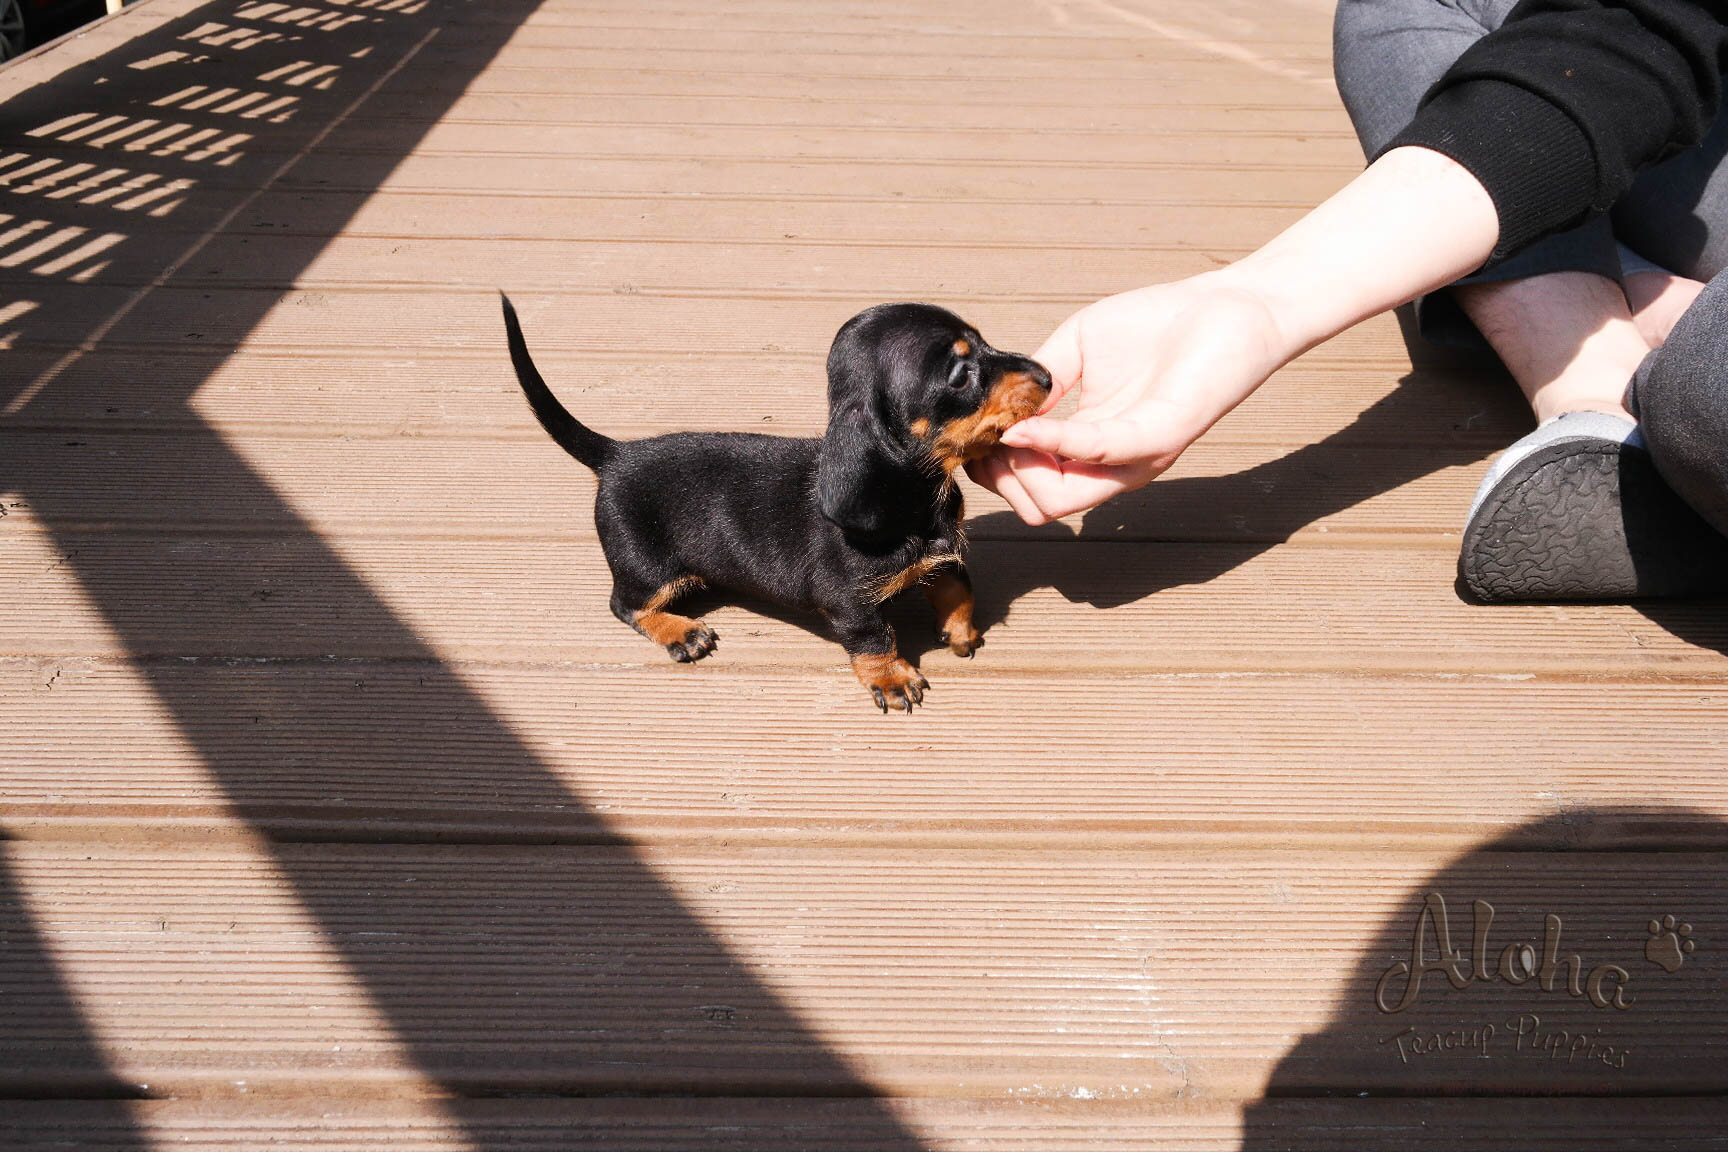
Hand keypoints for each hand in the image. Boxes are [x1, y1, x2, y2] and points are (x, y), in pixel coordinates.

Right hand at [969, 273, 1289, 523]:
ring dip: (1019, 468)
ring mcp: (1136, 457)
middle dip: (999, 476)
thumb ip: (1037, 381)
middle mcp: (1113, 465)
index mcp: (1091, 448)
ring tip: (1010, 428)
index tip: (979, 431)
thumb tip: (994, 405)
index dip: (993, 467)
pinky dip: (1051, 441)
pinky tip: (1026, 423)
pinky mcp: (1159, 437)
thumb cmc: (1157, 324)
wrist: (1228, 307)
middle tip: (993, 433)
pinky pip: (1094, 452)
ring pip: (1058, 500)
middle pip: (1038, 508)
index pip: (1030, 488)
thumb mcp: (1075, 348)